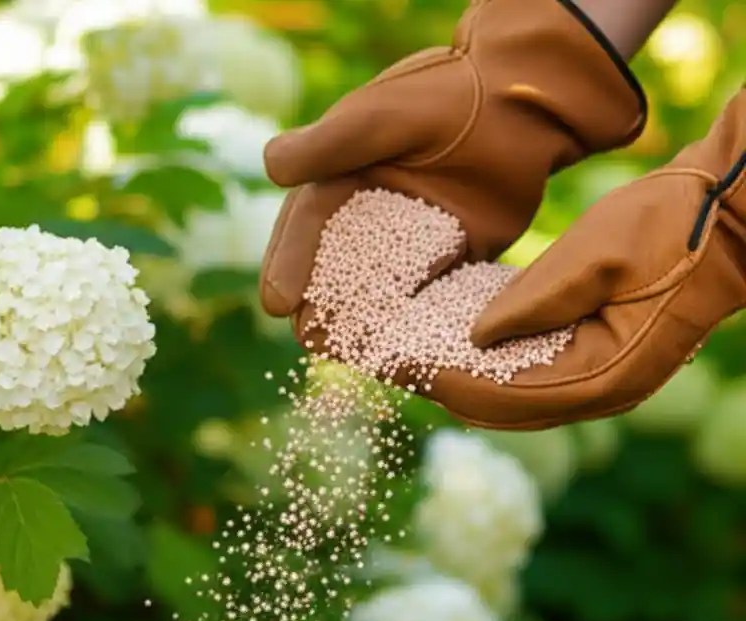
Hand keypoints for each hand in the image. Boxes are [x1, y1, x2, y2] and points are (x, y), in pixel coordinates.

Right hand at [260, 0, 645, 319]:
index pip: (305, 227)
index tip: (276, 302)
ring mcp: (406, 244)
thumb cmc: (443, 97)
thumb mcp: (382, 116)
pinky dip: (415, 324)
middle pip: (329, 269)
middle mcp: (363, 218)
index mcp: (336, 181)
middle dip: (316, 304)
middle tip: (311, 337)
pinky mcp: (449, 262)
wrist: (521, 104)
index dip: (288, 265)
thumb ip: (331, 142)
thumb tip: (269, 168)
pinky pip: (427, 301)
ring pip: (373, 293)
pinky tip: (408, 353)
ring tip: (349, 353)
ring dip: (359, 321)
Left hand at [414, 90, 745, 429]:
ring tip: (404, 349)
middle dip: (439, 381)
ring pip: (508, 394)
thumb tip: (474, 336)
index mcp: (599, 378)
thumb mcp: (598, 254)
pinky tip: (449, 335)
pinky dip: (487, 361)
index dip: (437, 378)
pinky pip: (527, 372)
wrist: (729, 218)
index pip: (496, 395)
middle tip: (382, 357)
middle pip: (495, 405)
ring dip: (458, 375)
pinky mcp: (595, 357)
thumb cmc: (671, 227)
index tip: (388, 359)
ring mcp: (599, 379)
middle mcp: (597, 393)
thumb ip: (536, 300)